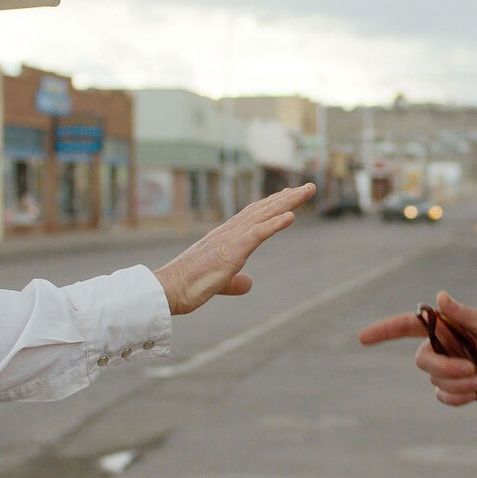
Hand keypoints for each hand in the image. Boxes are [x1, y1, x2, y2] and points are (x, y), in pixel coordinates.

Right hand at [154, 184, 313, 314]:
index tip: (288, 195)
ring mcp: (230, 240)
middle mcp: (229, 233)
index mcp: (225, 238)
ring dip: (287, 203)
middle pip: (263, 210)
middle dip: (287, 198)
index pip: (253, 216)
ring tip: (307, 192)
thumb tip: (249, 283)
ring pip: (263, 216)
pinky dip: (274, 224)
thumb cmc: (188, 286)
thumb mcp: (219, 284)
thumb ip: (235, 282)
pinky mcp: (230, 252)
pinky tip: (291, 216)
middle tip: (308, 187)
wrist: (168, 289)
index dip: (272, 205)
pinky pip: (256, 235)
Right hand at [356, 290, 476, 414]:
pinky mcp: (456, 390)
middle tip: (473, 371)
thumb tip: (439, 297)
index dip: (384, 331)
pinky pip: (444, 397)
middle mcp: (443, 347)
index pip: (407, 326)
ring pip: (434, 381)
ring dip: (459, 384)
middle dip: (444, 369)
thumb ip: (463, 314)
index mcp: (446, 327)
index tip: (363, 338)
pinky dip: (459, 398)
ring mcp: (448, 369)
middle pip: (421, 361)